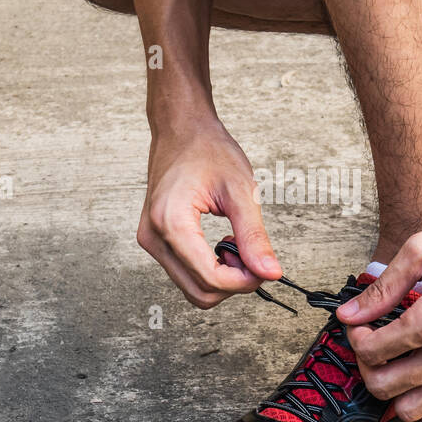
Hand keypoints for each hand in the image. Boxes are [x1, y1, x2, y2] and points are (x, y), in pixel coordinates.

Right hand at [137, 116, 280, 306]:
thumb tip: (270, 272)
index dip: (244, 281)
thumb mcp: (240, 190)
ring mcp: (150, 240)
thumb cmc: (207, 150)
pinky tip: (220, 243)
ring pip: (191, 287)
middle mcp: (154, 237)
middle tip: (251, 254)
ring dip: (221, 277)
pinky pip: (184, 273)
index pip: (211, 279)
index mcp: (171, 223)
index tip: (263, 265)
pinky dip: (208, 269)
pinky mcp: (155, 240)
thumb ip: (254, 236)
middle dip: (232, 283)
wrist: (181, 129)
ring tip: (234, 243)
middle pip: (199, 292)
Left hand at [336, 218, 421, 421]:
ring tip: (399, 364)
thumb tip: (349, 314)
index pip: (369, 350)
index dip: (356, 337)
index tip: (362, 325)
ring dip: (395, 390)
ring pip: (410, 409)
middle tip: (374, 346)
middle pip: (382, 385)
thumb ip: (383, 288)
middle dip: (368, 366)